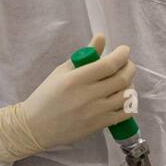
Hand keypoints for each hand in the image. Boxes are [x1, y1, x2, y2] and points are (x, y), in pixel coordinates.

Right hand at [18, 34, 135, 150]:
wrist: (35, 127)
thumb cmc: (46, 96)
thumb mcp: (60, 72)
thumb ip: (84, 55)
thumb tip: (102, 38)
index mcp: (75, 79)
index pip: (108, 65)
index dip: (122, 55)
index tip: (124, 50)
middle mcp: (87, 96)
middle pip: (122, 79)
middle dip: (129, 68)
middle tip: (126, 64)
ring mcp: (94, 112)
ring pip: (126, 96)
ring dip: (130, 85)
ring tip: (124, 81)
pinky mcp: (98, 125)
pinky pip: (124, 114)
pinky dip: (129, 103)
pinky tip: (122, 98)